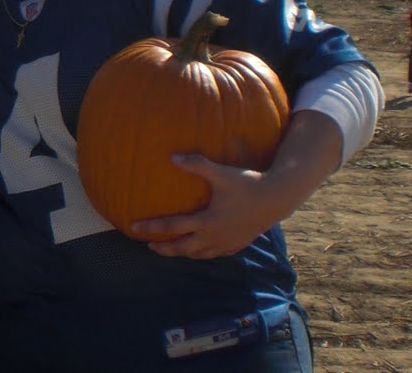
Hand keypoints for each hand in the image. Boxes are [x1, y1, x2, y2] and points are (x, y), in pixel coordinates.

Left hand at [132, 154, 284, 258]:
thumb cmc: (247, 183)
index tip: (134, 226)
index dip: (152, 227)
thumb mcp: (221, 174)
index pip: (173, 227)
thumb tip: (171, 156)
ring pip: (199, 254)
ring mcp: (227, 243)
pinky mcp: (237, 245)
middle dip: (164, 249)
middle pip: (183, 248)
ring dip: (182, 253)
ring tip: (169, 249)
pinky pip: (215, 254)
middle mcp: (215, 236)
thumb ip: (197, 165)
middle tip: (148, 245)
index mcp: (208, 221)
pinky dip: (201, 254)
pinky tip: (197, 250)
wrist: (277, 198)